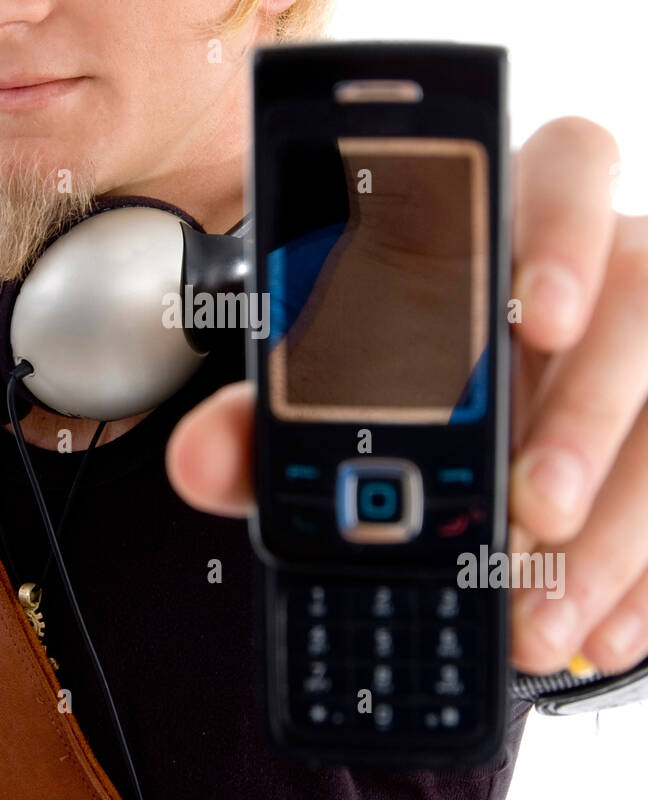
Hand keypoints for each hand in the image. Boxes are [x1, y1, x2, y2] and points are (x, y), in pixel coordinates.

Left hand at [166, 118, 647, 678]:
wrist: (488, 444)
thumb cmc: (415, 386)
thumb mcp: (339, 399)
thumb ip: (268, 420)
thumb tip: (198, 456)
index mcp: (517, 231)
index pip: (567, 168)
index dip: (561, 232)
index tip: (530, 317)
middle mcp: (607, 281)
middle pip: (639, 300)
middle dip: (584, 411)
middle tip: (531, 504)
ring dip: (616, 528)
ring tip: (538, 611)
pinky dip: (643, 580)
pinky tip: (600, 631)